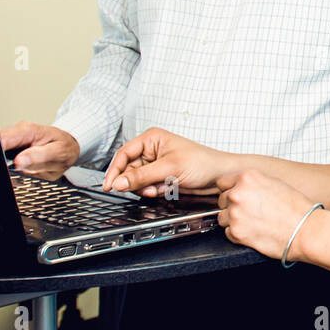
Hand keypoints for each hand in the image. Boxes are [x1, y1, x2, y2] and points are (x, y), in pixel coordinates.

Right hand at [0, 121, 78, 180]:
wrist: (68, 146)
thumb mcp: (58, 153)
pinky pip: (1, 156)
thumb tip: (19, 162)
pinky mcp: (11, 148)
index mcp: (29, 131)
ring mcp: (12, 139)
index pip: (3, 139)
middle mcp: (17, 132)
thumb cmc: (64, 148)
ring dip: (1, 165)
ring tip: (17, 173)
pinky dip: (5, 166)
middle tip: (9, 175)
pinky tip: (15, 171)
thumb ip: (39, 157)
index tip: (0, 166)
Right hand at [102, 127, 228, 196]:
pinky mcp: (161, 176)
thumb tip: (119, 182)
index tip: (109, 185)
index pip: (124, 154)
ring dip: (147, 188)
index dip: (115, 170)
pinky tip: (167, 188)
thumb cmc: (202, 163)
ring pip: (137, 181)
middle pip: (128, 170)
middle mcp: (152, 150)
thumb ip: (142, 176)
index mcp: (152, 138)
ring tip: (162, 186)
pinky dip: (154, 190)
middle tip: (148, 187)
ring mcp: (156, 164)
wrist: (219, 176)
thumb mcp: (169, 168)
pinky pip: (147, 186)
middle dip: (137, 182)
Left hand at [216, 168, 321, 261]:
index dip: (230, 190)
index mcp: (247, 178)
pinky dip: (238, 234)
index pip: (222, 182)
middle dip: (232, 206)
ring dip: (234, 221)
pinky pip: (228, 233)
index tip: (237, 196)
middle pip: (221, 200)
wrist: (305, 230)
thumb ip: (253, 183)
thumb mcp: (274, 183)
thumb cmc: (296, 208)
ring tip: (254, 222)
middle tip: (250, 212)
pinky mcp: (236, 232)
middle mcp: (238, 193)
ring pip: (223, 218)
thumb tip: (240, 187)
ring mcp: (235, 213)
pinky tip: (254, 231)